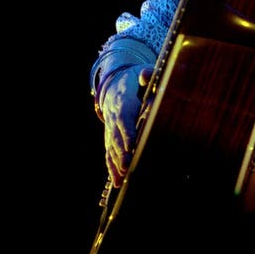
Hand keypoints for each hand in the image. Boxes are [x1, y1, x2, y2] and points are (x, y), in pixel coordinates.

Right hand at [101, 65, 152, 186]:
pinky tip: (117, 181)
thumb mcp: (140, 72)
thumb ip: (146, 74)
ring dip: (116, 163)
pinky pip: (108, 153)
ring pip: (111, 147)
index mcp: (122, 100)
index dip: (127, 131)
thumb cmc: (133, 80)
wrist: (115, 84)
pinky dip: (111, 167)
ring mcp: (110, 128)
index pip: (124, 116)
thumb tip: (146, 74)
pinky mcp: (110, 137)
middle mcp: (113, 116)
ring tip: (122, 177)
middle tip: (126, 166)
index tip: (130, 145)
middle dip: (121, 152)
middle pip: (116, 136)